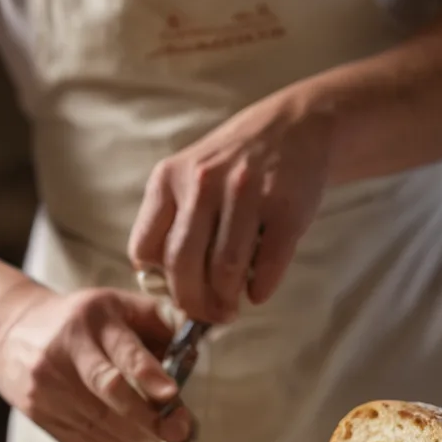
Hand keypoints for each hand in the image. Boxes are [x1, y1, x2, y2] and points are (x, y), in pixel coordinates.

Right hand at [0, 284, 192, 441]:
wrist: (9, 333)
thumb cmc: (79, 320)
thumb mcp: (116, 304)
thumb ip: (158, 321)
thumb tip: (194, 349)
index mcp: (90, 320)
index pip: (122, 352)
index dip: (149, 375)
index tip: (172, 395)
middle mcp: (64, 353)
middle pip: (109, 394)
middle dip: (148, 419)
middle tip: (176, 432)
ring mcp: (47, 387)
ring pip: (98, 424)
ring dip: (135, 439)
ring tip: (160, 440)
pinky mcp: (39, 413)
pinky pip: (84, 440)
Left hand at [128, 92, 334, 322]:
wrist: (298, 125)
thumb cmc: (234, 165)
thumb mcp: (189, 178)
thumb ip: (171, 222)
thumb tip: (162, 285)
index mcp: (168, 179)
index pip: (143, 248)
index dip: (157, 280)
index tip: (174, 292)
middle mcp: (202, 183)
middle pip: (182, 267)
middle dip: (192, 304)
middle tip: (206, 316)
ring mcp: (245, 193)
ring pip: (224, 271)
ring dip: (226, 301)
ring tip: (230, 308)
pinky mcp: (285, 207)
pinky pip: (267, 265)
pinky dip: (260, 289)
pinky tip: (258, 291)